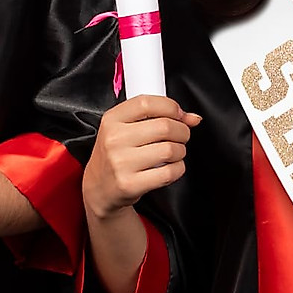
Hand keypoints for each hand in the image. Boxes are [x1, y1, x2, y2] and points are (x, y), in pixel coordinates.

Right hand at [82, 95, 200, 220]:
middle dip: (182, 131)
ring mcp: (121, 163)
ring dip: (180, 151)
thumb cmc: (116, 155)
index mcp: (112, 120)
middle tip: (181, 136)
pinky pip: (169, 173)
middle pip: (164, 126)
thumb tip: (192, 118)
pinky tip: (170, 167)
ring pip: (170, 150)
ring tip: (173, 153)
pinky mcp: (130, 184)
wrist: (100, 188)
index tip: (179, 114)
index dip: (171, 107)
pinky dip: (178, 169)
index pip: (146, 103)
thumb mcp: (126, 129)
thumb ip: (157, 117)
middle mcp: (114, 139)